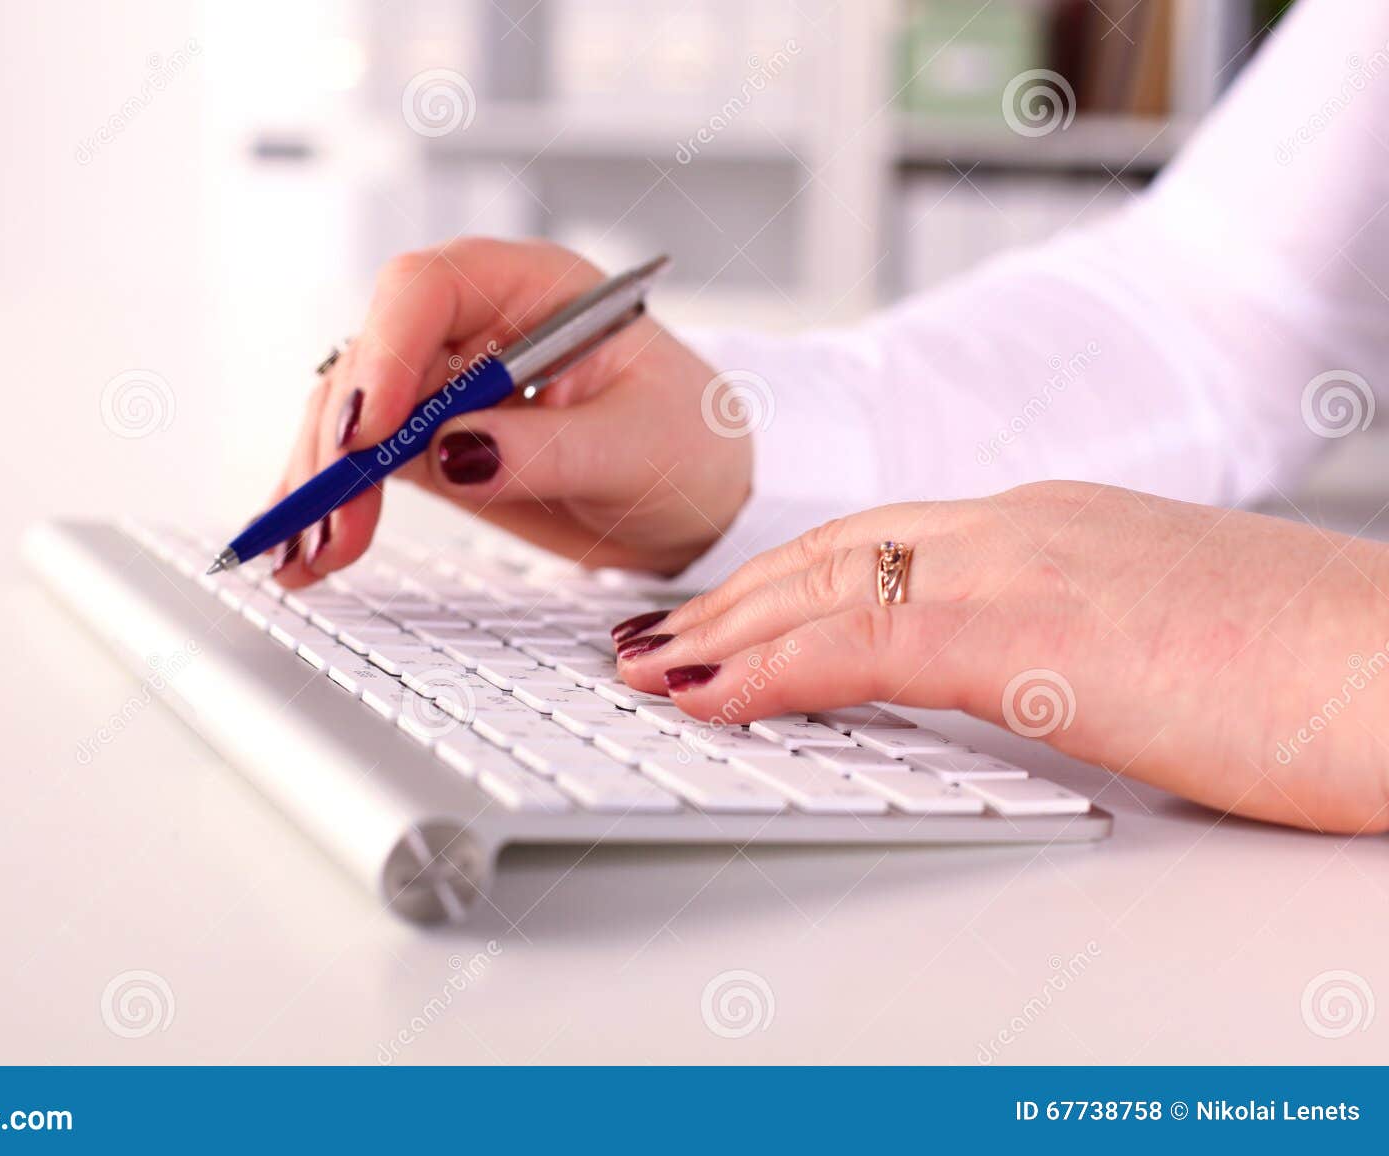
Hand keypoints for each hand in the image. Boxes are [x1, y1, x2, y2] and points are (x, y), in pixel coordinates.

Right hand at [265, 237, 750, 584]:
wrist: (699, 494)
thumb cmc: (689, 442)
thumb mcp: (640, 447)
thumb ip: (548, 447)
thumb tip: (453, 451)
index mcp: (534, 288)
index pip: (429, 289)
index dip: (385, 350)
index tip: (369, 430)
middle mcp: (476, 323)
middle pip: (371, 355)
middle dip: (340, 439)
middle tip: (329, 516)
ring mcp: (444, 382)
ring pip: (350, 414)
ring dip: (323, 482)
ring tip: (313, 554)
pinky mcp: (429, 443)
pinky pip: (362, 464)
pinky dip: (331, 507)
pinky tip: (307, 553)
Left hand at [614, 481, 1388, 834]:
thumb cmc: (1307, 673)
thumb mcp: (1158, 642)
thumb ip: (1068, 642)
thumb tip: (1024, 681)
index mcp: (1052, 527)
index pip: (881, 544)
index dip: (789, 583)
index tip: (731, 618)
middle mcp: (1021, 527)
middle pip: (832, 555)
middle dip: (735, 600)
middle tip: (660, 640)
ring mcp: (1019, 567)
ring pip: (824, 588)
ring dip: (724, 632)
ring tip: (651, 668)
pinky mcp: (1025, 633)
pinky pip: (854, 645)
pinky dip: (765, 669)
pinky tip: (710, 696)